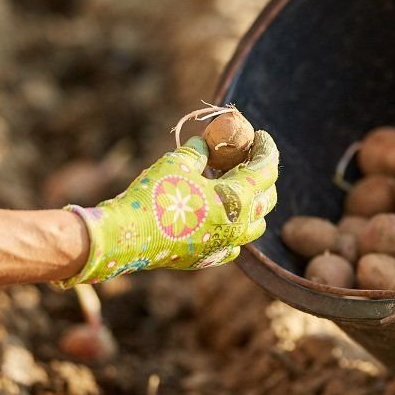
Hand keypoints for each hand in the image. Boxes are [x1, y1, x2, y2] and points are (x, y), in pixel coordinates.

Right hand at [56, 132, 277, 285]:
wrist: (127, 238)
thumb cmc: (154, 196)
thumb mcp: (178, 162)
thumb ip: (198, 151)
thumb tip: (206, 143)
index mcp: (236, 198)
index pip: (266, 169)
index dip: (266, 148)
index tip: (260, 136)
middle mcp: (239, 225)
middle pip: (267, 198)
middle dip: (264, 175)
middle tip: (249, 159)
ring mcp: (225, 245)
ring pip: (255, 225)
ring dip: (253, 204)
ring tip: (237, 187)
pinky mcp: (210, 259)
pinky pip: (234, 244)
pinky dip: (234, 227)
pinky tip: (220, 216)